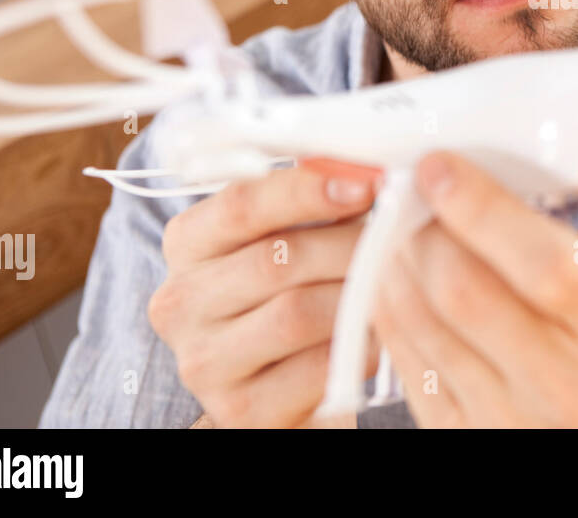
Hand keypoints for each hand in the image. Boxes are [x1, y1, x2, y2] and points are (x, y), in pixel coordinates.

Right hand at [149, 160, 381, 427]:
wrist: (285, 387)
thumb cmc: (296, 293)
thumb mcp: (290, 238)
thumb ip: (314, 201)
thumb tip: (367, 169)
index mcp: (187, 243)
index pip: (241, 204)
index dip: (309, 190)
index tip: (368, 183)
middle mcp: (179, 301)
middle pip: (277, 259)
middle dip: (350, 245)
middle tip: (397, 237)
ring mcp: (202, 361)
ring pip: (298, 313)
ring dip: (357, 295)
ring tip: (391, 283)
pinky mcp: (238, 409)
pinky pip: (315, 367)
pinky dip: (358, 346)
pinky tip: (377, 334)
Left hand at [371, 85, 577, 426]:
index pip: (552, 270)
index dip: (486, 212)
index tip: (441, 164)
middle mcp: (573, 388)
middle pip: (467, 293)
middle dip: (428, 225)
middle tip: (417, 181)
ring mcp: (513, 420)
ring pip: (421, 322)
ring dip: (399, 255)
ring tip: (408, 216)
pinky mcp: (464, 435)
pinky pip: (403, 356)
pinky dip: (390, 297)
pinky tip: (405, 265)